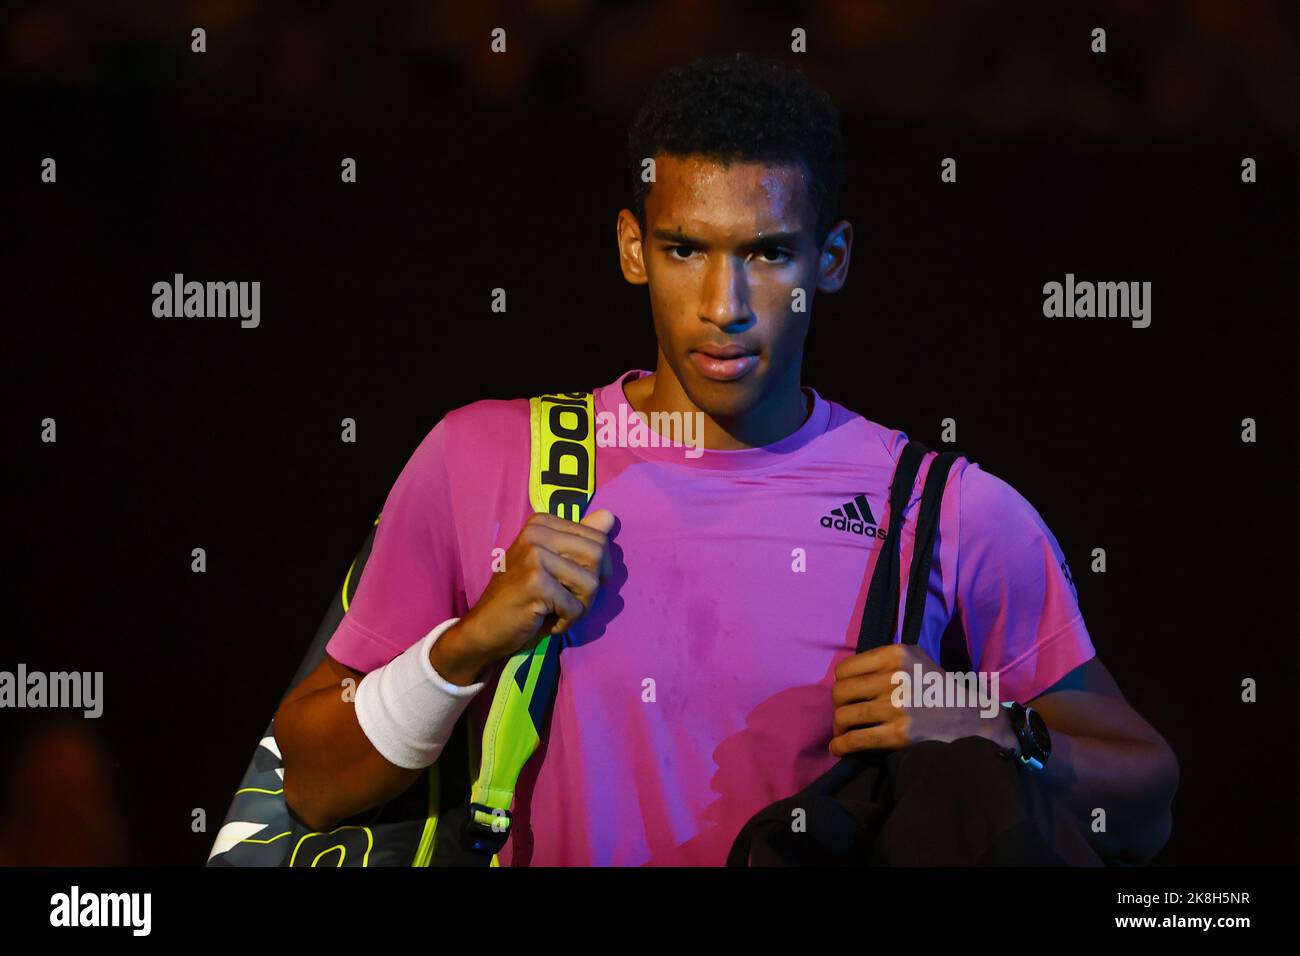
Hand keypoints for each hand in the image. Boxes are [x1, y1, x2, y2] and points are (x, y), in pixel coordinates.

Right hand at [435, 509, 615, 683]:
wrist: (485, 628)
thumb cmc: (522, 597)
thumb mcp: (554, 565)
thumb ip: (582, 540)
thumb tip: (610, 517)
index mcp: (542, 522)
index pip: (598, 539)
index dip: (596, 570)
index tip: (569, 583)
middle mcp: (537, 532)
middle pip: (598, 556)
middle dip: (591, 588)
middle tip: (565, 600)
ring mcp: (535, 555)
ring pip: (591, 583)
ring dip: (580, 607)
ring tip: (555, 610)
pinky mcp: (535, 582)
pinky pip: (576, 607)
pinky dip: (566, 622)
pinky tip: (544, 620)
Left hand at [828, 643, 1012, 756]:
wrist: (973, 719)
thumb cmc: (939, 690)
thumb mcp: (916, 661)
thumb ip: (885, 662)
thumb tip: (846, 677)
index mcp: (897, 654)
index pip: (845, 670)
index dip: (841, 686)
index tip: (846, 698)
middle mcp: (895, 676)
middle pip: (840, 693)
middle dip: (838, 708)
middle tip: (844, 718)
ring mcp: (898, 705)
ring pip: (844, 716)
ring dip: (839, 729)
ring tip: (842, 735)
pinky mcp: (901, 732)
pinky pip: (856, 739)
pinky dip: (841, 746)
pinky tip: (840, 748)